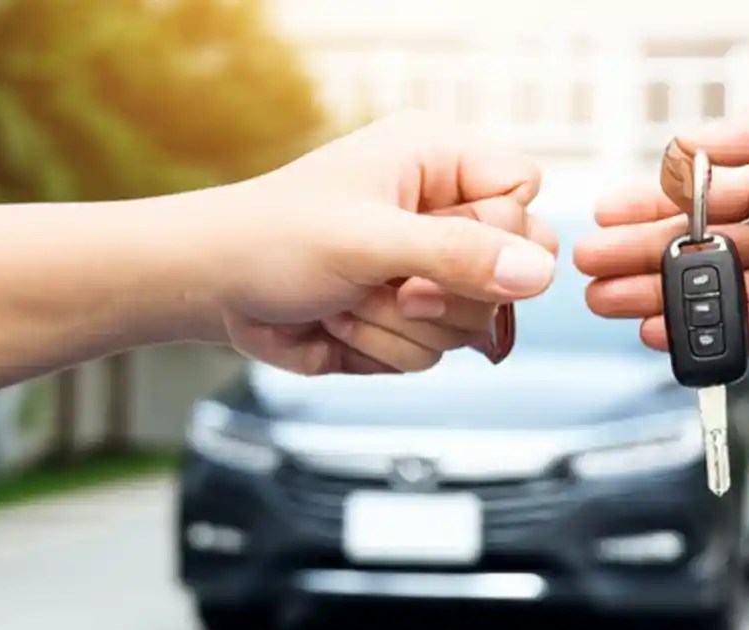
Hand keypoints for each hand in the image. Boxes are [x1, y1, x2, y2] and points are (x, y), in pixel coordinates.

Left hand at [206, 111, 556, 374]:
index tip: (439, 252)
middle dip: (450, 295)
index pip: (525, 192)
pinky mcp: (413, 318)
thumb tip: (539, 275)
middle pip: (515, 267)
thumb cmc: (271, 239)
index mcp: (437, 160)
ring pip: (477, 320)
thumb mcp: (368, 240)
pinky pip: (439, 351)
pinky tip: (342, 323)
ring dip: (406, 326)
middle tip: (396, 289)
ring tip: (349, 300)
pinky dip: (386, 348)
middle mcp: (442, 209)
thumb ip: (458, 254)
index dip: (500, 234)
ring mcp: (430, 268)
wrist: (209, 290)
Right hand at [575, 104, 748, 359]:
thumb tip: (697, 144)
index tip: (607, 210)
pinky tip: (658, 331)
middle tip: (586, 262)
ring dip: (655, 294)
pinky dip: (701, 333)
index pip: (707, 192)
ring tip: (604, 299)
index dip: (654, 202)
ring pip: (710, 290)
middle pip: (696, 245)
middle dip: (638, 252)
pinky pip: (745, 332)